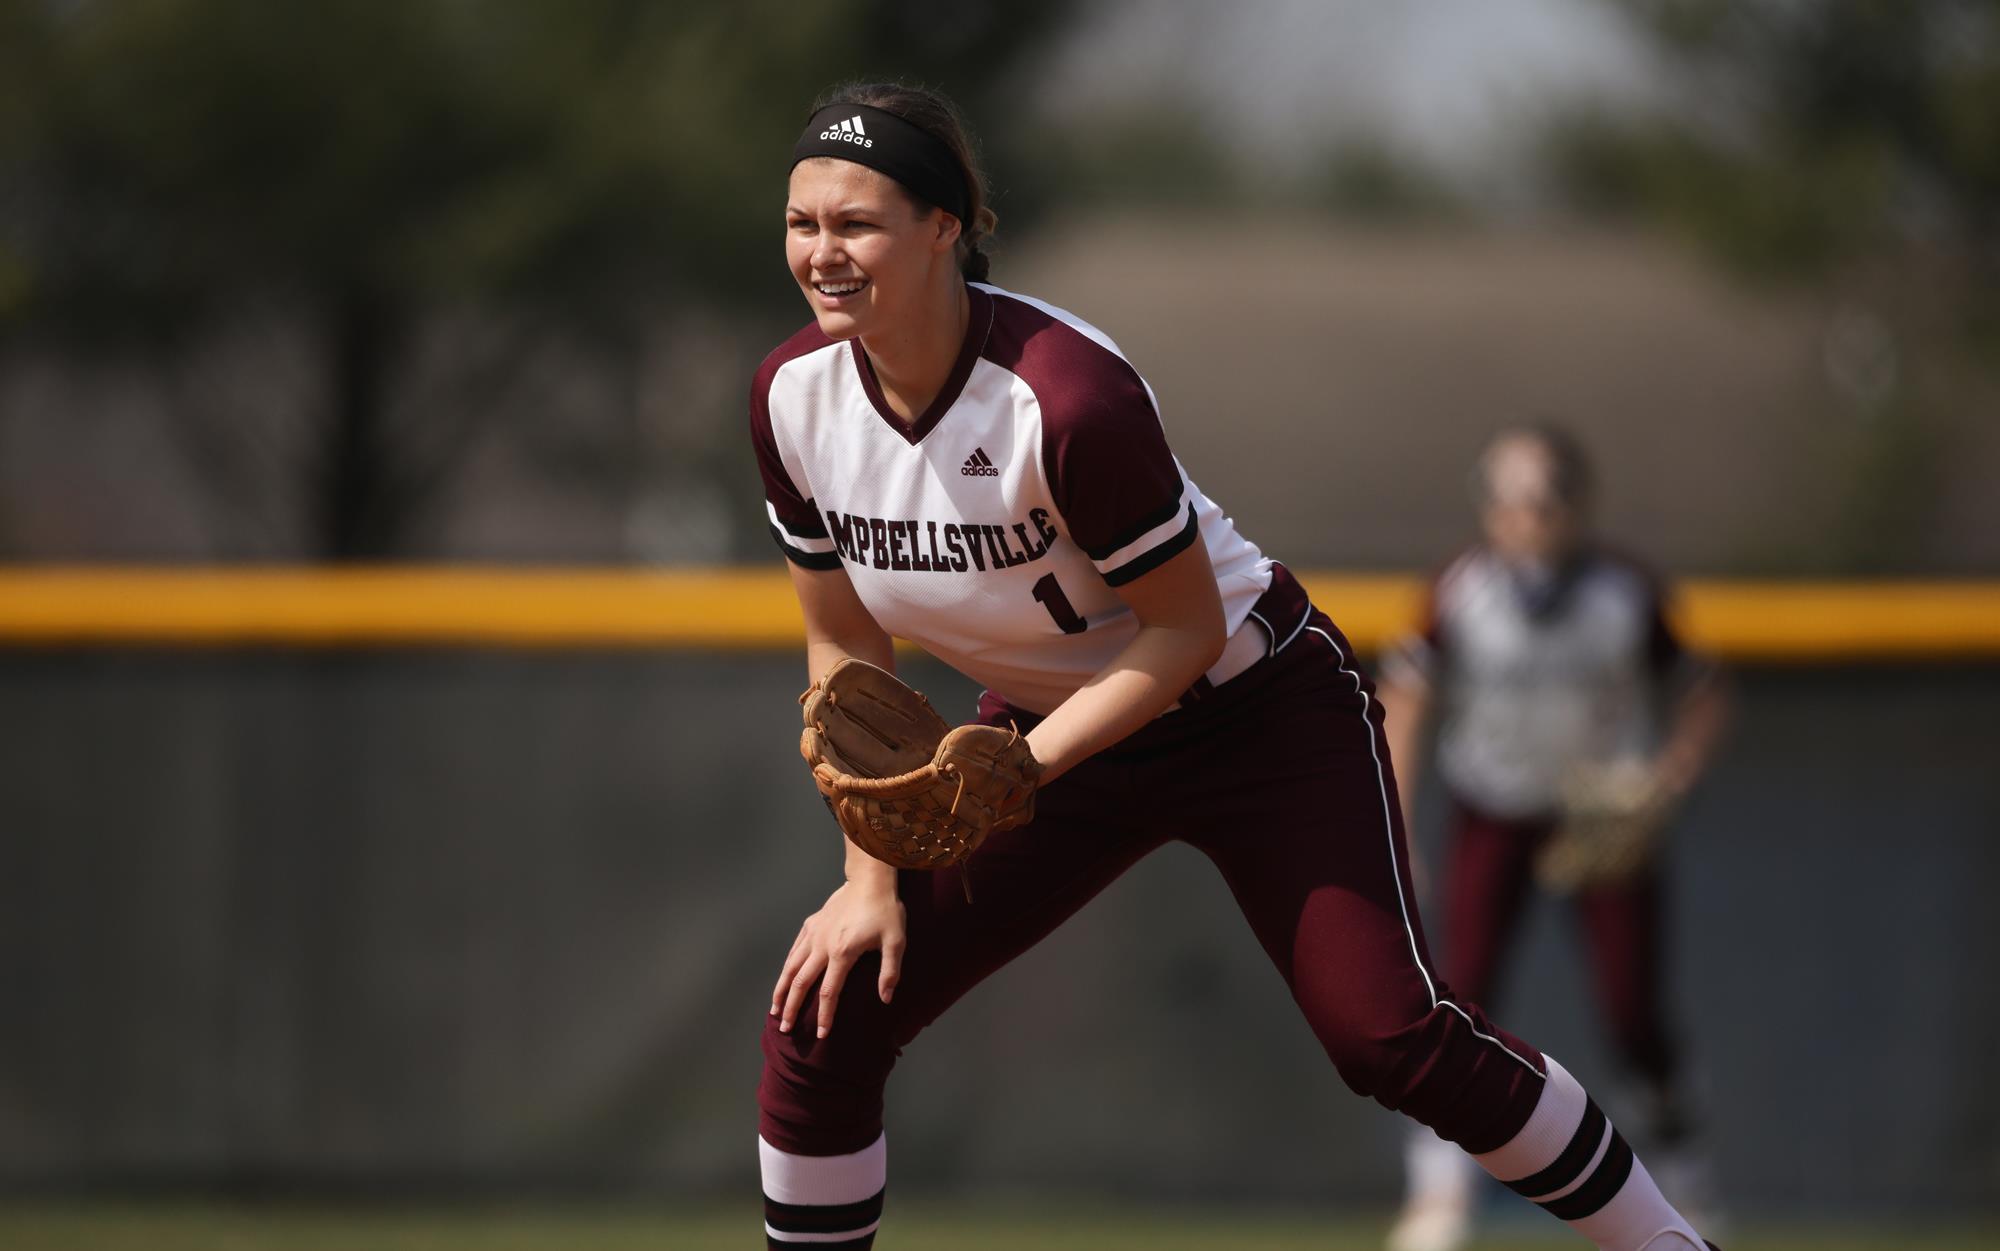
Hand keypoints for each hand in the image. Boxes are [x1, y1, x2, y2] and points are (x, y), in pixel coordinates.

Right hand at [771, 876, 906, 1038]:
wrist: (870, 880)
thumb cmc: (885, 911)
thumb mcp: (896, 941)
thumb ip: (890, 972)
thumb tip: (885, 999)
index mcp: (843, 953)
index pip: (829, 992)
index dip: (825, 1015)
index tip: (821, 1034)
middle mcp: (822, 945)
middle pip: (801, 983)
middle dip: (792, 1008)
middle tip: (785, 1029)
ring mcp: (814, 934)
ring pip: (791, 966)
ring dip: (781, 990)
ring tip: (775, 1009)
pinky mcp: (811, 924)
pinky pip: (795, 950)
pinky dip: (787, 967)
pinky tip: (784, 979)